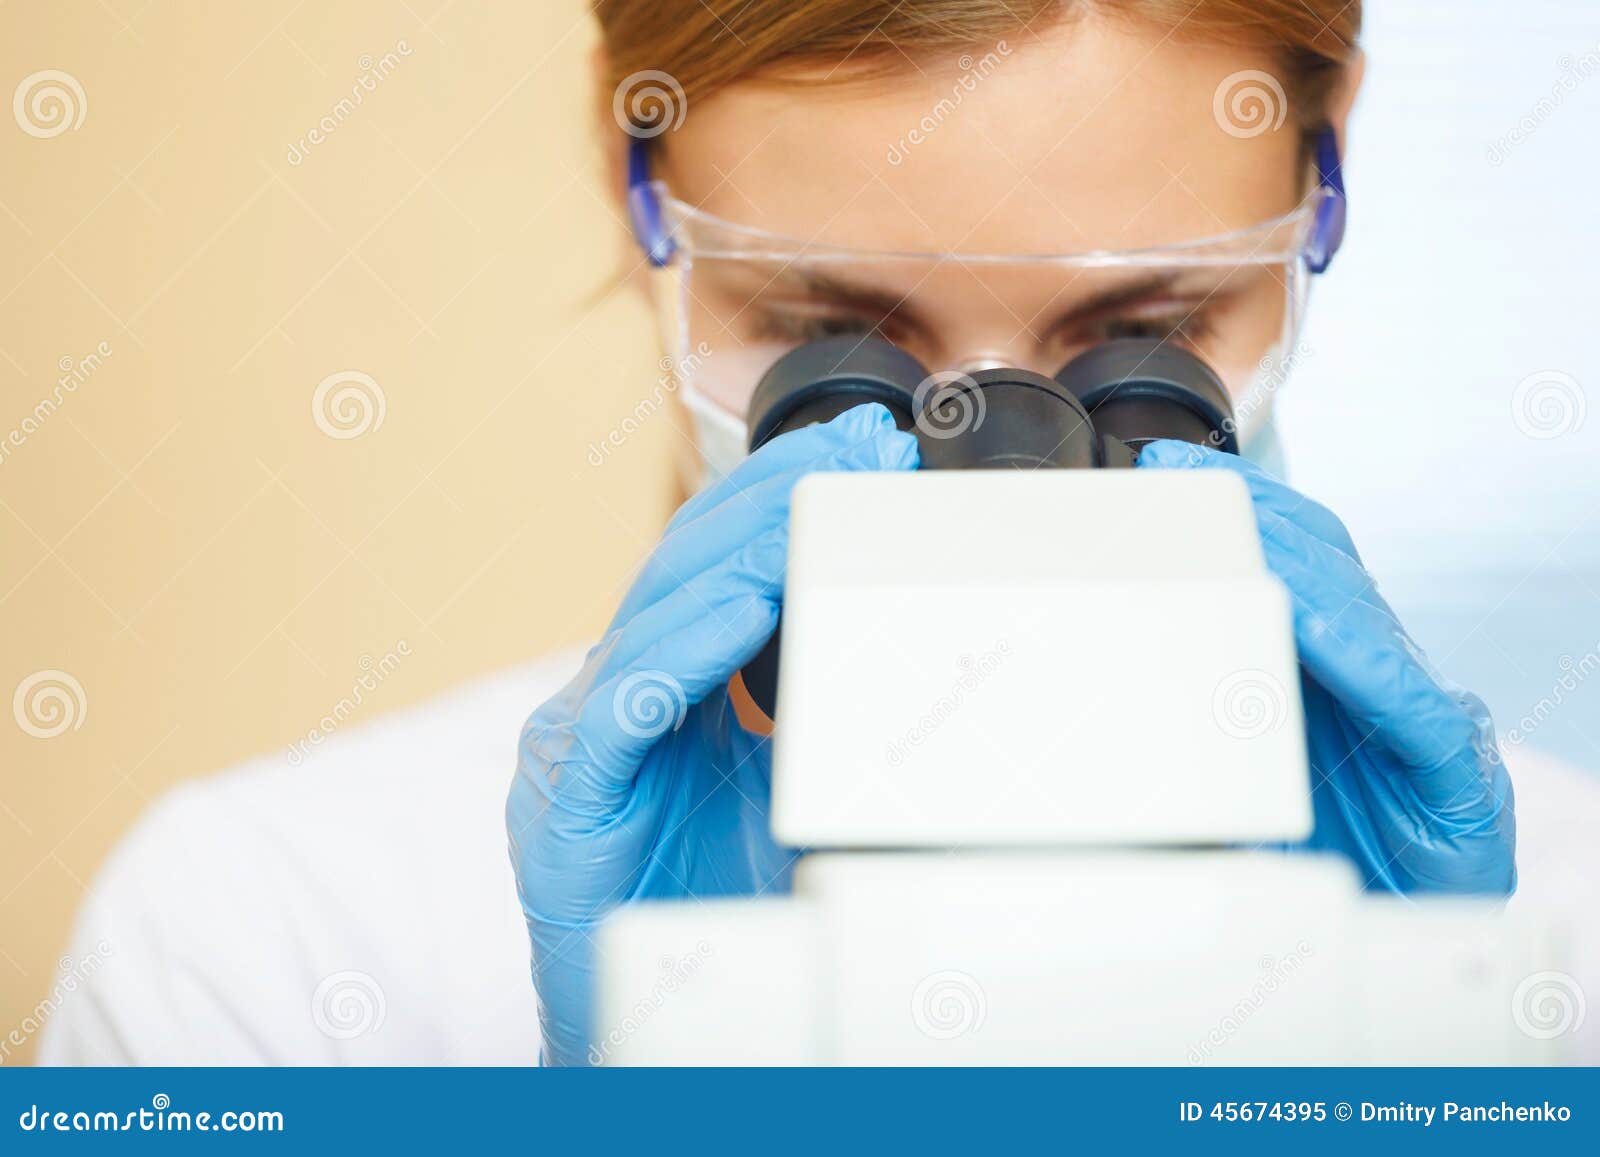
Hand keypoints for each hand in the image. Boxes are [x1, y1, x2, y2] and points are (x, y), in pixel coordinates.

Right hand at [506, 404, 918, 1064]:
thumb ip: (821, 722)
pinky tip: (740, 609)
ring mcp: (580, 742)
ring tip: (813, 507)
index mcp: (663, 684)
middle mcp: (615, 694)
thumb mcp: (787, 791)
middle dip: (773, 497)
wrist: (645, 1023)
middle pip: (686, 567)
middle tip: (862, 448)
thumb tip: (921, 667)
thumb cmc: (714, 906)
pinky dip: (683, 653)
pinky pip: (623, 711)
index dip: (782, 498)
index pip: (717, 565)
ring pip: (654, 620)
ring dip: (739, 556)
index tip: (867, 450)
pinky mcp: (568, 801)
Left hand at [1138, 441, 1515, 894]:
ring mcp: (1422, 714)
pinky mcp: (1455, 765)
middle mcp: (1379, 678)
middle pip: (1324, 569)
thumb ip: (1193, 741)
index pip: (1292, 571)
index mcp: (1330, 675)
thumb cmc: (1323, 863)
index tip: (1168, 477)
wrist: (1410, 942)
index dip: (1241, 516)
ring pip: (1360, 614)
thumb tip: (1102, 703)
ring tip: (1231, 530)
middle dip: (1254, 515)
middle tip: (1181, 479)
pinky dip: (1350, 654)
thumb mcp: (1235, 790)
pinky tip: (1299, 620)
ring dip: (1291, 568)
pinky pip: (1402, 695)